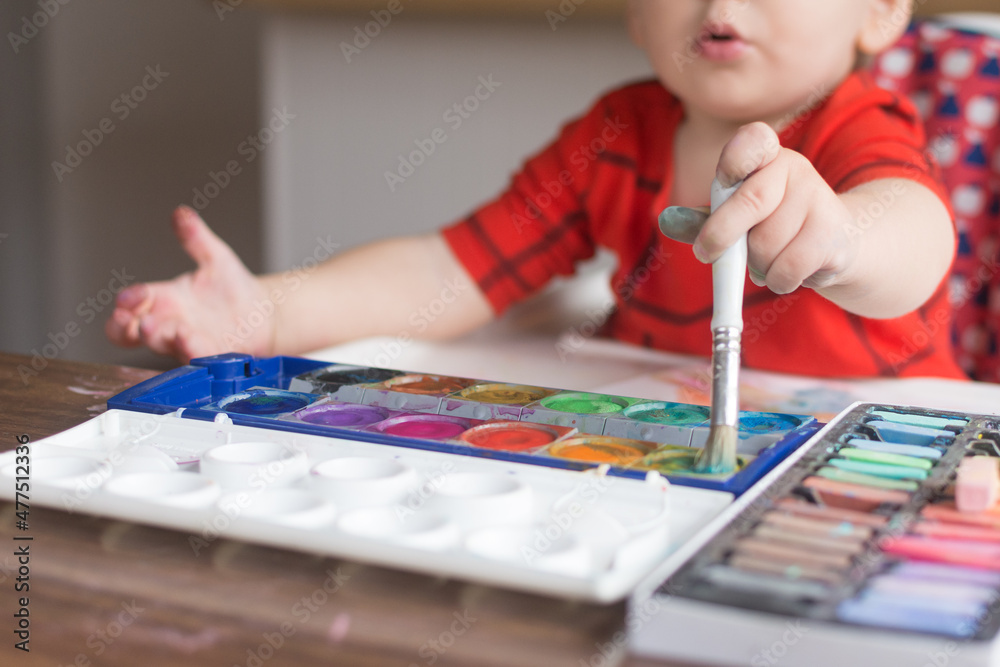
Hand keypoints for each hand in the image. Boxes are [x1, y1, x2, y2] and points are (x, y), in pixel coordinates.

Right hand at [105, 206, 274, 361]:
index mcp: (164, 299)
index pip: (131, 304)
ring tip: (171, 329)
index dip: (127, 301)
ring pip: (162, 346)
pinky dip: (191, 350)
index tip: (133, 296)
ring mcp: (186, 342)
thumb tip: (181, 212)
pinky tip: (193, 341)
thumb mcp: (215, 258)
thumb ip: (196, 238)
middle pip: (130, 333)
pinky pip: (194, 357)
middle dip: (125, 327)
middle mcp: (169, 323)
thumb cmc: (233, 289)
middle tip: (130, 319)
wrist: (263, 313)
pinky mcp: (209, 355)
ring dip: (161, 339)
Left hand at [692, 122, 856, 294]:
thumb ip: (705, 218)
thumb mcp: (738, 215)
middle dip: (721, 234)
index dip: (736, 158)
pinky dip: (776, 280)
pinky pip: (788, 267)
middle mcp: (795, 168)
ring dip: (756, 265)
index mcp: (765, 156)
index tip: (724, 179)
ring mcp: (818, 198)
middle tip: (705, 254)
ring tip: (766, 261)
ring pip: (766, 243)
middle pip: (751, 201)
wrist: (837, 242)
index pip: (753, 140)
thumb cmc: (774, 225)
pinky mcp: (834, 233)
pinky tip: (784, 274)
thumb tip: (668, 220)